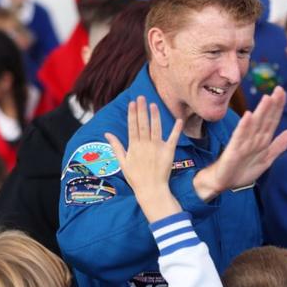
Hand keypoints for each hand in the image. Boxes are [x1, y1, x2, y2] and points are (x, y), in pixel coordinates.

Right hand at [105, 96, 183, 221]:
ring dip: (155, 115)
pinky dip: (176, 129)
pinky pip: (173, 138)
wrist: (151, 189)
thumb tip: (107, 134)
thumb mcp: (123, 162)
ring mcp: (157, 147)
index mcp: (134, 146)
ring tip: (154, 104)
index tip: (133, 103)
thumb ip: (116, 146)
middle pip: (143, 123)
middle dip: (142, 109)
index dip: (133, 113)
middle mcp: (145, 144)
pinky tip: (179, 120)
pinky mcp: (168, 152)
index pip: (132, 126)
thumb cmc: (135, 177)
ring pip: (156, 128)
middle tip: (142, 97)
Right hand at [193, 86, 286, 200]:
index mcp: (262, 140)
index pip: (272, 120)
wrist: (223, 182)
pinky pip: (240, 137)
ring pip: (254, 125)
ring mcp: (243, 143)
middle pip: (264, 119)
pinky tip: (248, 116)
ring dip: (260, 112)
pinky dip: (244, 126)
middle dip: (272, 105)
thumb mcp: (265, 159)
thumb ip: (278, 146)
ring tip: (267, 98)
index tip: (283, 92)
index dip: (278, 107)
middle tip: (279, 89)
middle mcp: (253, 138)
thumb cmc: (242, 170)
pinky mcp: (233, 150)